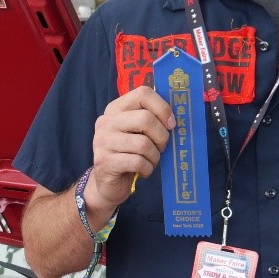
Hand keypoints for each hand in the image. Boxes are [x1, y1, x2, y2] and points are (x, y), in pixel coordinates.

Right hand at [89, 86, 173, 209]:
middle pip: (146, 119)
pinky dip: (148, 169)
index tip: (171, 124)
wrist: (107, 183)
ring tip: (151, 161)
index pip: (143, 94)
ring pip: (143, 144)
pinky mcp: (104, 161)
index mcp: (115, 109)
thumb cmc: (129, 154)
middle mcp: (106, 122)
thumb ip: (151, 120)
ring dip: (155, 156)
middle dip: (161, 136)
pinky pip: (138, 162)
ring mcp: (103, 141)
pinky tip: (144, 171)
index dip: (163, 108)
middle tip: (162, 147)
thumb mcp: (137, 133)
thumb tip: (175, 118)